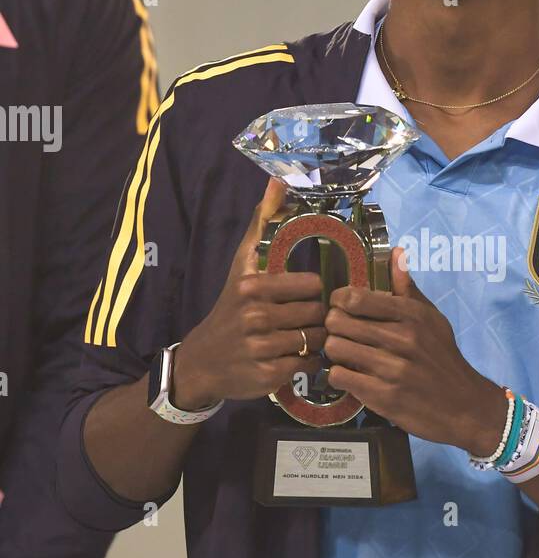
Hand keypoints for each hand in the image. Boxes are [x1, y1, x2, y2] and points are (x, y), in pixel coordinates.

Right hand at [172, 178, 328, 408]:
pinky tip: (294, 357)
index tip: (307, 296)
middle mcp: (256, 317)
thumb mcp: (241, 266)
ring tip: (302, 337)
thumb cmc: (230, 308)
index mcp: (252, 287)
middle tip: (305, 320)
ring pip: (317, 340)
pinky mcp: (269, 376)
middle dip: (316, 317)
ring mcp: (262, 349)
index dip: (314, 292)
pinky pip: (309, 365)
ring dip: (315, 340)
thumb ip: (263, 224)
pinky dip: (307, 362)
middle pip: (317, 314)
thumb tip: (277, 180)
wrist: (203, 362)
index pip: (312, 285)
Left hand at [323, 248, 508, 451]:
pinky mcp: (383, 396)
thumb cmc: (443, 358)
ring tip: (345, 355)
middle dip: (333, 327)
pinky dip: (339, 376)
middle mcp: (402, 338)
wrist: (464, 405)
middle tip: (341, 334)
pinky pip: (340, 376)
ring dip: (334, 352)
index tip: (341, 308)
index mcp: (411, 315)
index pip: (355, 298)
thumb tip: (396, 252)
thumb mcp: (432, 319)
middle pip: (338, 322)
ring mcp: (392, 368)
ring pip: (335, 348)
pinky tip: (351, 375)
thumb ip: (408, 288)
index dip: (338, 301)